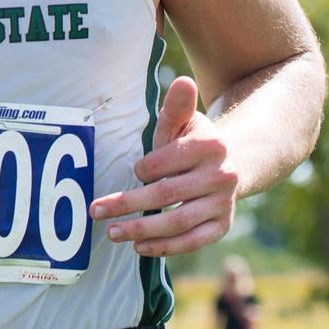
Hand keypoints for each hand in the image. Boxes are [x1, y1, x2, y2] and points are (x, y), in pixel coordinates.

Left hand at [88, 75, 238, 255]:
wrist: (233, 163)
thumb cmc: (194, 142)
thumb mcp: (185, 122)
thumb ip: (177, 105)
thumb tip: (182, 81)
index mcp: (211, 146)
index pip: (167, 161)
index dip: (144, 169)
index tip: (133, 171)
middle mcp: (222, 176)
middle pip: (167, 194)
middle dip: (128, 204)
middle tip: (96, 211)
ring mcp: (223, 204)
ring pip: (178, 222)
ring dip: (142, 231)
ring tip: (112, 232)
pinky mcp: (222, 226)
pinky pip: (193, 241)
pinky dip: (166, 247)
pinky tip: (139, 247)